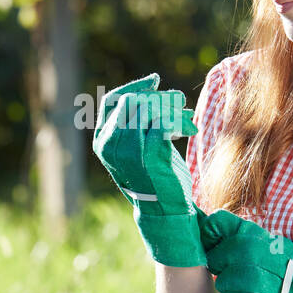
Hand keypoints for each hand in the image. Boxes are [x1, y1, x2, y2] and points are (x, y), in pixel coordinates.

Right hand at [92, 73, 205, 267]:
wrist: (165, 211)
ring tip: (187, 116)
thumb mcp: (138, 147)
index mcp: (102, 141)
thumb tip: (154, 87)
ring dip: (172, 108)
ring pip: (149, 108)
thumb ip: (137, 122)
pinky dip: (180, 121)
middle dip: (159, 98)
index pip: (113, 100)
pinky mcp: (150, 155)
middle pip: (133, 101)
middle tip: (180, 102)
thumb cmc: (155, 176)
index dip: (135, 87)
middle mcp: (110, 144)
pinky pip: (164, 122)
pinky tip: (189, 130)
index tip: (155, 81)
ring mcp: (129, 150)